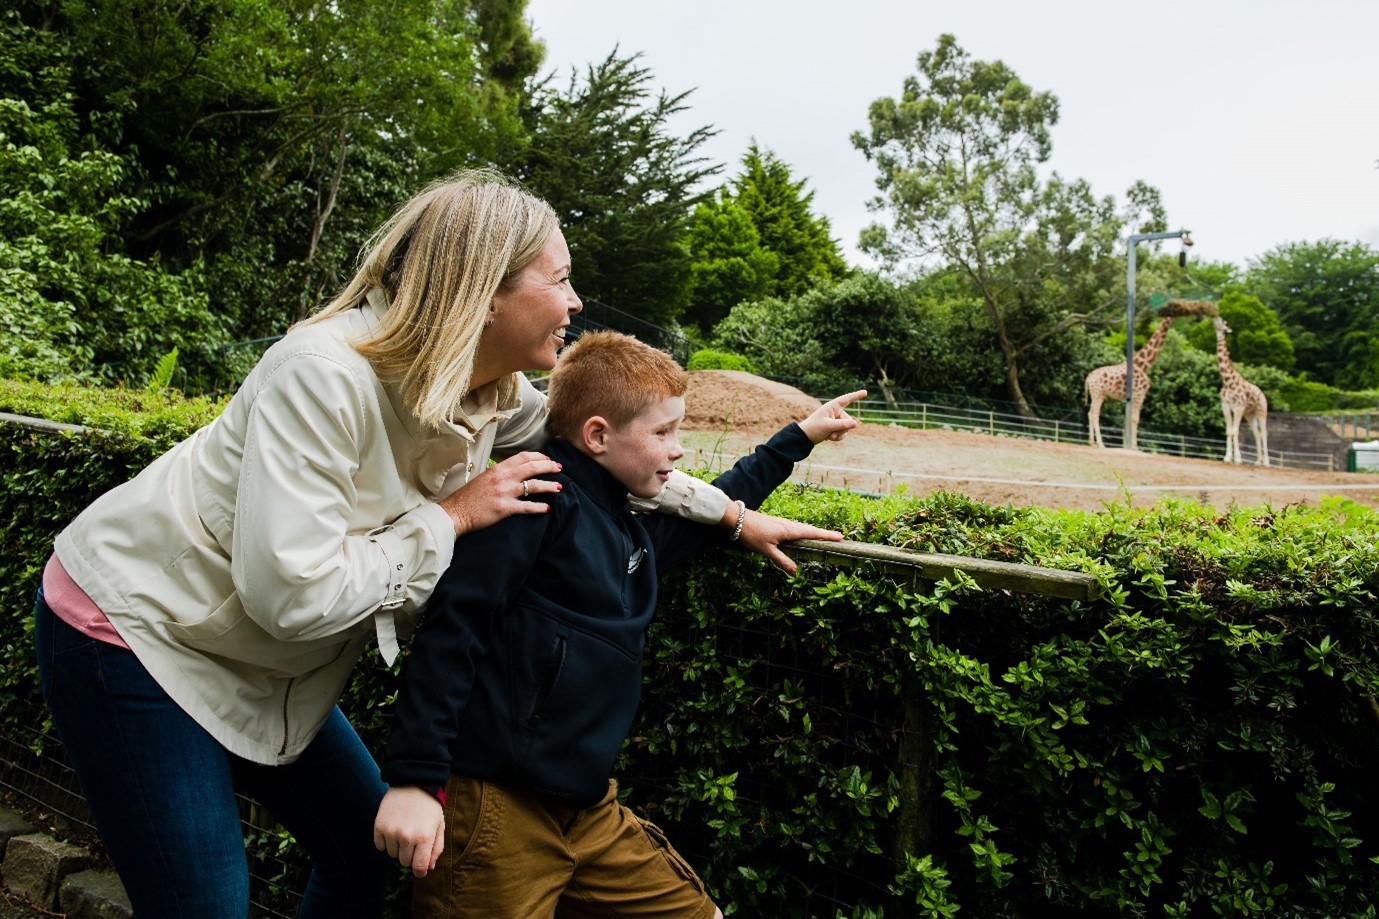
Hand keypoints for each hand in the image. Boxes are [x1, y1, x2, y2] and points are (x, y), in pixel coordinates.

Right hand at [374, 786, 445, 876]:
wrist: (413, 781)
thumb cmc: (429, 806)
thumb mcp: (439, 825)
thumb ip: (436, 848)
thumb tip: (428, 868)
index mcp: (424, 838)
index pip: (419, 868)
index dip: (420, 871)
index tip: (420, 869)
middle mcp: (407, 837)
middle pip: (404, 862)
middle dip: (410, 855)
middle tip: (414, 840)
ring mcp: (391, 832)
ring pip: (392, 854)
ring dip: (398, 848)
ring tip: (404, 830)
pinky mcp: (379, 826)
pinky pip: (380, 846)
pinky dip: (386, 841)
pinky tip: (393, 828)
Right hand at [438, 451, 562, 535]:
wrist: (456, 512)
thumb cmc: (469, 497)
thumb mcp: (484, 478)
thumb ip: (500, 474)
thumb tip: (515, 473)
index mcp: (498, 469)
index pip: (523, 457)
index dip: (538, 456)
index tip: (548, 459)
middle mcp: (503, 478)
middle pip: (532, 467)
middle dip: (549, 467)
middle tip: (559, 469)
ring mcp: (505, 492)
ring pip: (534, 485)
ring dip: (549, 486)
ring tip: (560, 487)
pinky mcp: (505, 508)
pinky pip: (527, 506)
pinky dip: (540, 507)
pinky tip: (548, 508)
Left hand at [735, 508, 841, 575]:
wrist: (737, 518)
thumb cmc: (752, 534)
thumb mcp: (767, 551)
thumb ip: (782, 561)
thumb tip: (796, 572)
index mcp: (789, 530)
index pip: (812, 533)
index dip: (827, 536)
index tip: (840, 536)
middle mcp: (788, 525)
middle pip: (811, 530)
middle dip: (824, 534)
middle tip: (838, 538)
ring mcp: (783, 523)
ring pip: (803, 528)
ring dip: (815, 532)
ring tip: (825, 537)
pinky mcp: (777, 524)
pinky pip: (795, 528)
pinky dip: (804, 532)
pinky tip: (803, 536)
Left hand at [798, 390, 866, 443]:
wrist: (805, 438)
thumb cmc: (814, 428)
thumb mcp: (828, 426)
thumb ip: (842, 425)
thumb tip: (856, 424)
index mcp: (832, 407)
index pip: (846, 399)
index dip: (856, 395)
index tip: (866, 392)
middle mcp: (835, 412)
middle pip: (848, 420)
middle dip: (841, 429)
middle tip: (830, 434)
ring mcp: (836, 420)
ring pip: (847, 428)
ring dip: (839, 434)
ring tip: (828, 437)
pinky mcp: (836, 428)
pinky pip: (844, 433)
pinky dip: (838, 437)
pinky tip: (828, 439)